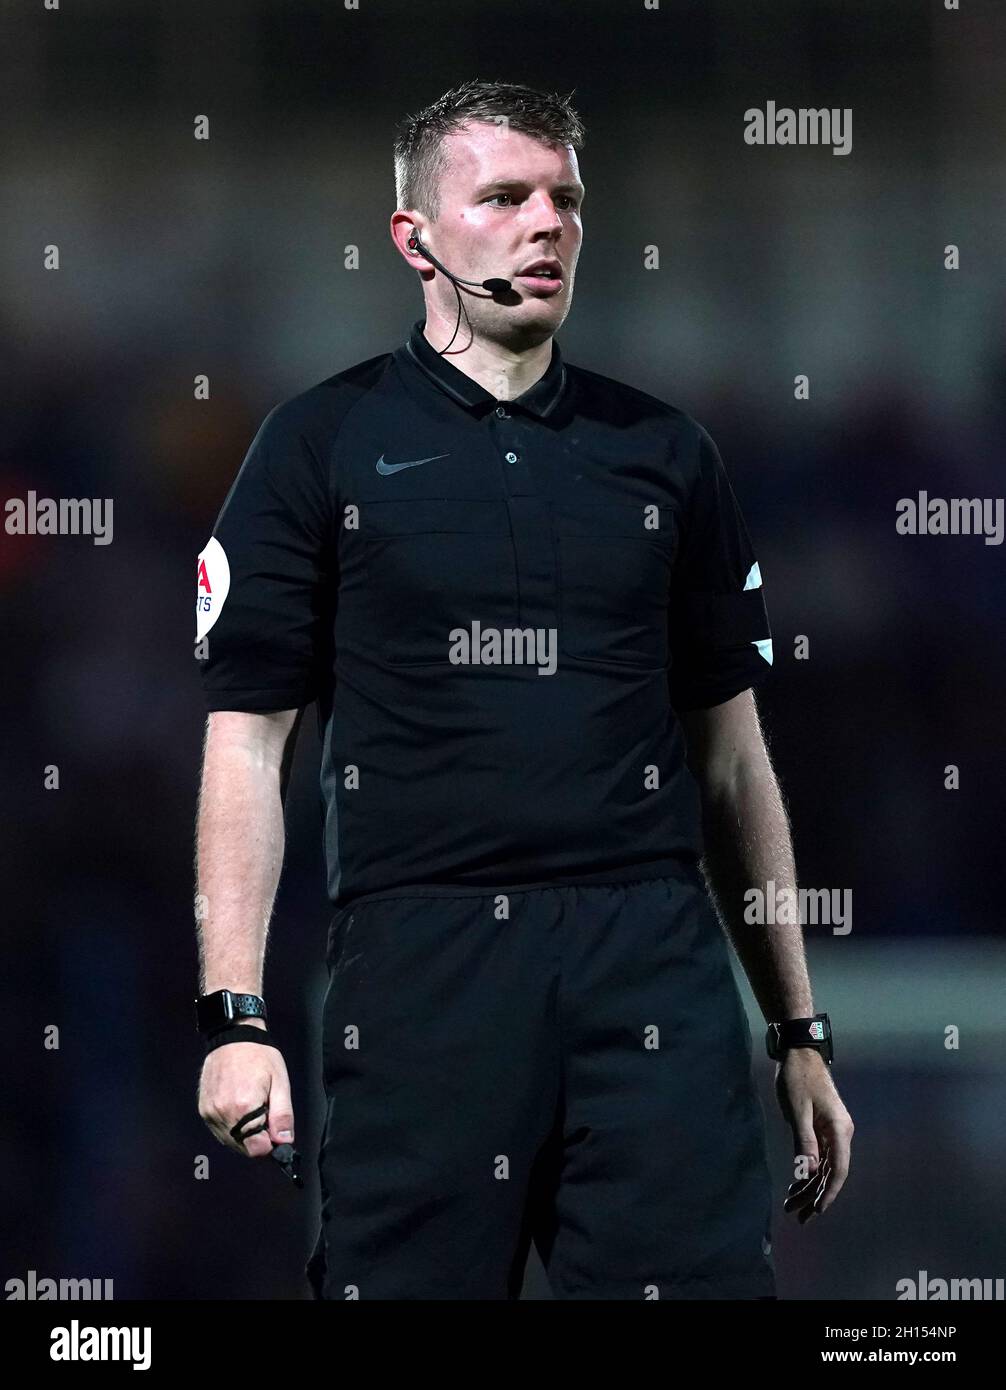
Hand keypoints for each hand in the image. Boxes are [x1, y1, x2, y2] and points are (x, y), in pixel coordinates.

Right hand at [198, 1033, 294, 1159]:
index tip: (274, 1130)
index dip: (270, 1144)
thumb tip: (284, 1142)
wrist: (233, 1037)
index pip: (257, 1149)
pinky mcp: (204, 1111)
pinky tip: (239, 1109)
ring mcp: (211, 1113)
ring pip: (231, 1142)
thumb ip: (283, 1116)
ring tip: (251, 1107)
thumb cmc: (259, 1055)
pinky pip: (220, 1132)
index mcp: (244, 1108)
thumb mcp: (280, 1083)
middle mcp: (223, 1113)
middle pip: (244, 1148)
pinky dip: (232, 1128)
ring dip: (244, 1134)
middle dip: (258, 1138)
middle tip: (264, 1114)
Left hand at [774, 1048, 852, 1222]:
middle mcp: (841, 1134)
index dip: (829, 1193)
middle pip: (831, 1172)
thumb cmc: (798, 1079)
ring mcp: (833, 1132)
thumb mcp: (798, 1111)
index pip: (838, 1169)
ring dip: (810, 1186)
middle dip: (815, 1196)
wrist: (799, 1053)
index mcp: (840, 1130)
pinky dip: (808, 1172)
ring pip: (824, 1167)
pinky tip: (797, 1185)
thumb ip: (804, 1141)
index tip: (817, 1211)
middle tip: (798, 1217)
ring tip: (793, 1206)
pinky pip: (818, 1157)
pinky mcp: (823, 1129)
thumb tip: (809, 1173)